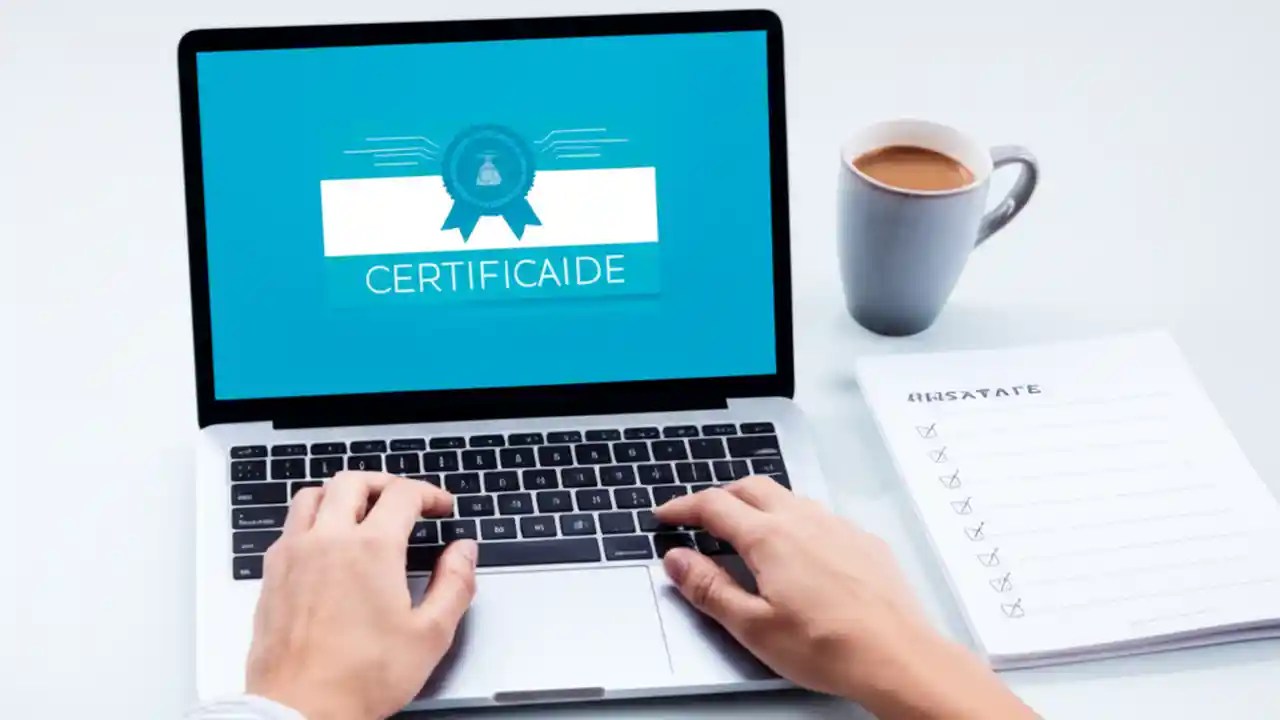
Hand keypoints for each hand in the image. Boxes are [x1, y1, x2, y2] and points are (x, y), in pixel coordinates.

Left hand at [246, 471, 476, 719]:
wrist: (300, 710)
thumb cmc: (360, 679)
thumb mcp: (430, 635)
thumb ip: (455, 584)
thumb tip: (464, 551)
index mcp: (371, 549)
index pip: (403, 494)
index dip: (430, 493)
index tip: (440, 507)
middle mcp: (328, 540)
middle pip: (354, 481)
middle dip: (386, 483)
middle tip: (405, 499)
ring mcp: (294, 554)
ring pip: (314, 495)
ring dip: (343, 493)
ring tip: (363, 510)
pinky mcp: (272, 574)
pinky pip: (290, 526)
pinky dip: (313, 519)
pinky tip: (327, 542)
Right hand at [655, 476, 1033, 718]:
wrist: (896, 656)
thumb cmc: (827, 647)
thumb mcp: (752, 626)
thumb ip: (709, 588)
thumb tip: (677, 560)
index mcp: (769, 537)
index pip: (714, 506)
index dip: (683, 507)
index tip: (666, 516)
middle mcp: (803, 520)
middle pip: (751, 487)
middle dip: (720, 495)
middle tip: (701, 516)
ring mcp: (837, 526)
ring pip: (789, 497)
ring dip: (759, 504)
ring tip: (747, 529)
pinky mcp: (863, 541)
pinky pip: (821, 516)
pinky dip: (796, 521)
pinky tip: (799, 550)